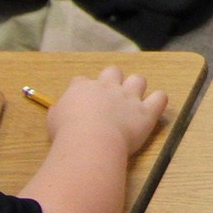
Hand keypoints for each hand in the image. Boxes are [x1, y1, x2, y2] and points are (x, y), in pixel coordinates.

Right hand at [44, 66, 166, 155]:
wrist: (91, 141)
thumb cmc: (67, 134)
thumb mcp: (53, 121)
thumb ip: (58, 112)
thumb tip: (58, 110)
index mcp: (83, 88)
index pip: (82, 80)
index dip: (82, 88)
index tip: (81, 101)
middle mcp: (108, 88)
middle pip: (112, 71)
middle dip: (112, 79)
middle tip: (109, 97)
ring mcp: (129, 98)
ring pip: (138, 80)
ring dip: (136, 87)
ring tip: (133, 101)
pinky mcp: (146, 111)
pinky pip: (159, 98)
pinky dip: (158, 100)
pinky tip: (154, 106)